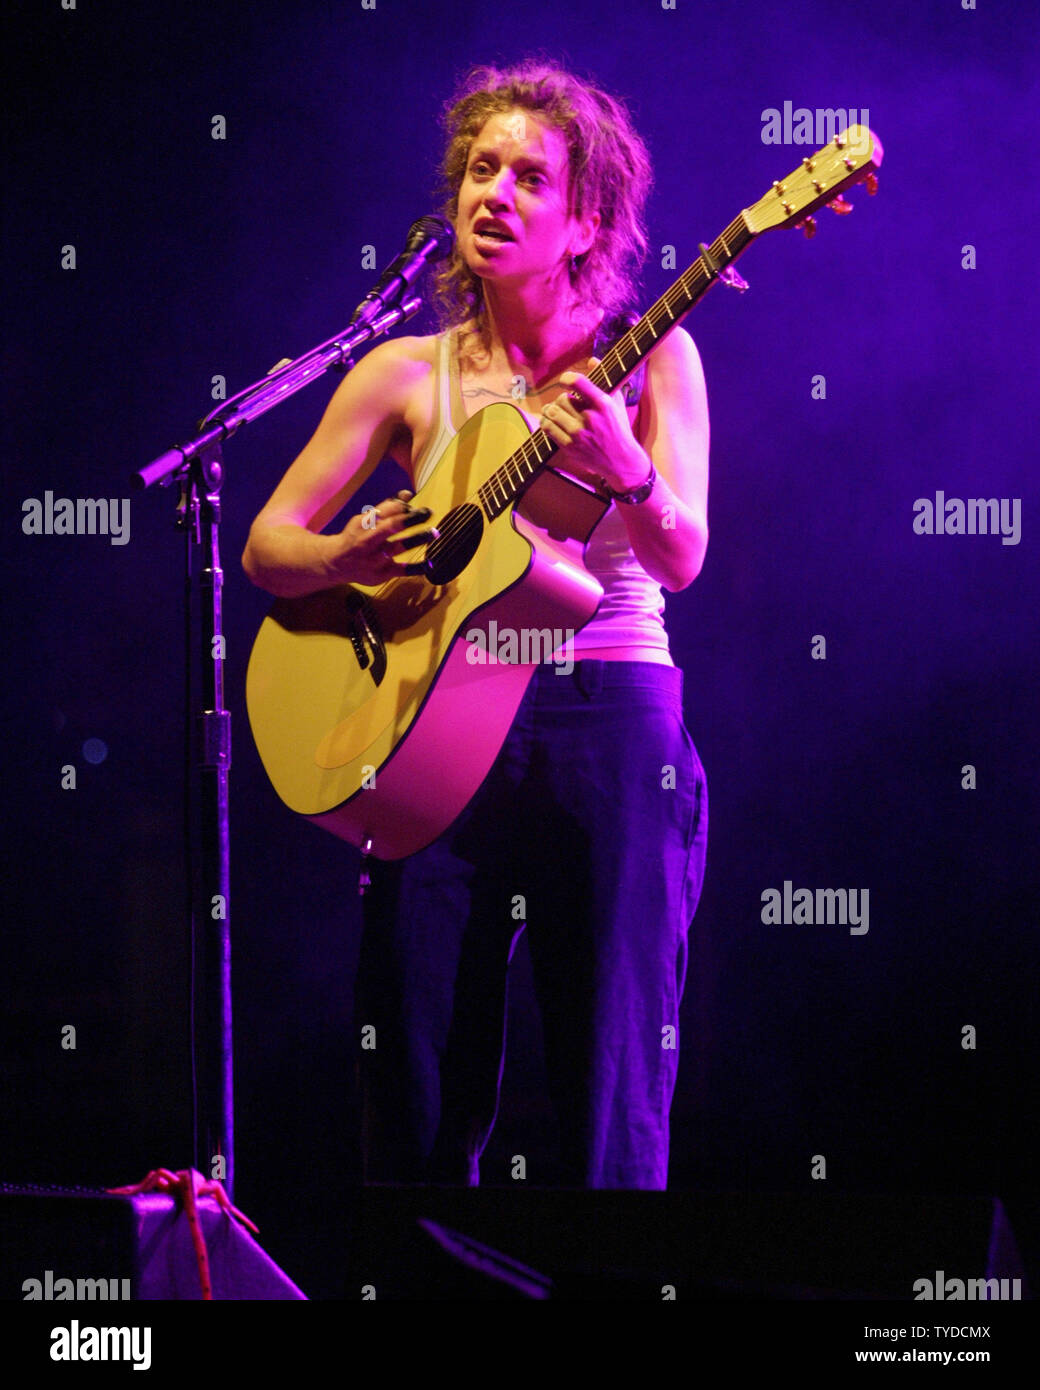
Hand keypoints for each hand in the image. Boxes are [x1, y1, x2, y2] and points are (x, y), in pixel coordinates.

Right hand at [327, 489, 437, 583]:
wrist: (336, 563)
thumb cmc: (356, 537)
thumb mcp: (365, 519)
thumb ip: (387, 508)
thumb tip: (408, 494)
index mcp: (364, 523)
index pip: (385, 511)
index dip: (401, 507)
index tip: (413, 506)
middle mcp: (369, 540)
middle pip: (390, 527)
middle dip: (410, 519)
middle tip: (427, 512)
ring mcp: (375, 558)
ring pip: (397, 547)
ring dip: (416, 539)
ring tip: (433, 533)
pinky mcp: (381, 573)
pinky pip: (401, 571)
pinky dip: (415, 568)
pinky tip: (430, 564)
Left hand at [538, 358, 650, 492]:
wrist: (621, 461)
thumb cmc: (618, 427)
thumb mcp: (616, 401)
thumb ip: (603, 379)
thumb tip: (591, 360)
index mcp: (603, 404)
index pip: (579, 383)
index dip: (568, 378)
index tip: (565, 380)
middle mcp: (590, 418)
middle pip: (561, 399)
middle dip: (561, 399)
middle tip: (566, 403)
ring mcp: (579, 434)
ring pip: (551, 413)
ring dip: (551, 410)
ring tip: (556, 411)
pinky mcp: (570, 447)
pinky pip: (548, 428)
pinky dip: (546, 422)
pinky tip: (551, 422)